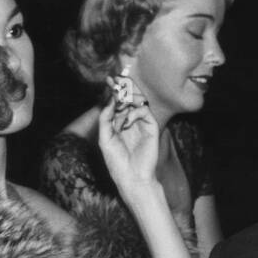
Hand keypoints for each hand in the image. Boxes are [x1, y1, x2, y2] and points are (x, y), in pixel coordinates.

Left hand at [98, 80, 160, 201]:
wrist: (131, 178)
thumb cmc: (117, 162)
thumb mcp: (105, 138)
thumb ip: (106, 119)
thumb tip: (109, 100)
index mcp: (120, 124)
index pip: (119, 102)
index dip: (114, 91)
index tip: (108, 80)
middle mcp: (131, 122)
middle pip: (130, 98)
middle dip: (122, 87)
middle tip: (115, 80)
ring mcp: (142, 124)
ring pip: (139, 101)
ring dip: (127, 98)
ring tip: (119, 100)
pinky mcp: (152, 128)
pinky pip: (144, 111)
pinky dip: (134, 113)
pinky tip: (126, 123)